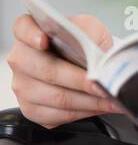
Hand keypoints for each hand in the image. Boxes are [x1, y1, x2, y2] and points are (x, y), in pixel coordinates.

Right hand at [6, 12, 122, 129]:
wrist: (84, 65)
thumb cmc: (83, 45)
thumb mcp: (90, 29)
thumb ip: (89, 34)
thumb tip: (96, 55)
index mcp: (29, 32)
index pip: (23, 28)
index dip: (32, 34)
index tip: (44, 40)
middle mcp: (21, 59)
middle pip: (46, 70)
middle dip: (78, 79)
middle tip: (100, 83)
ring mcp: (23, 86)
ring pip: (57, 97)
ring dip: (89, 100)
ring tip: (110, 97)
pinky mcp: (31, 110)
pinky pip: (59, 115)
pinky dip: (85, 112)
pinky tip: (100, 106)